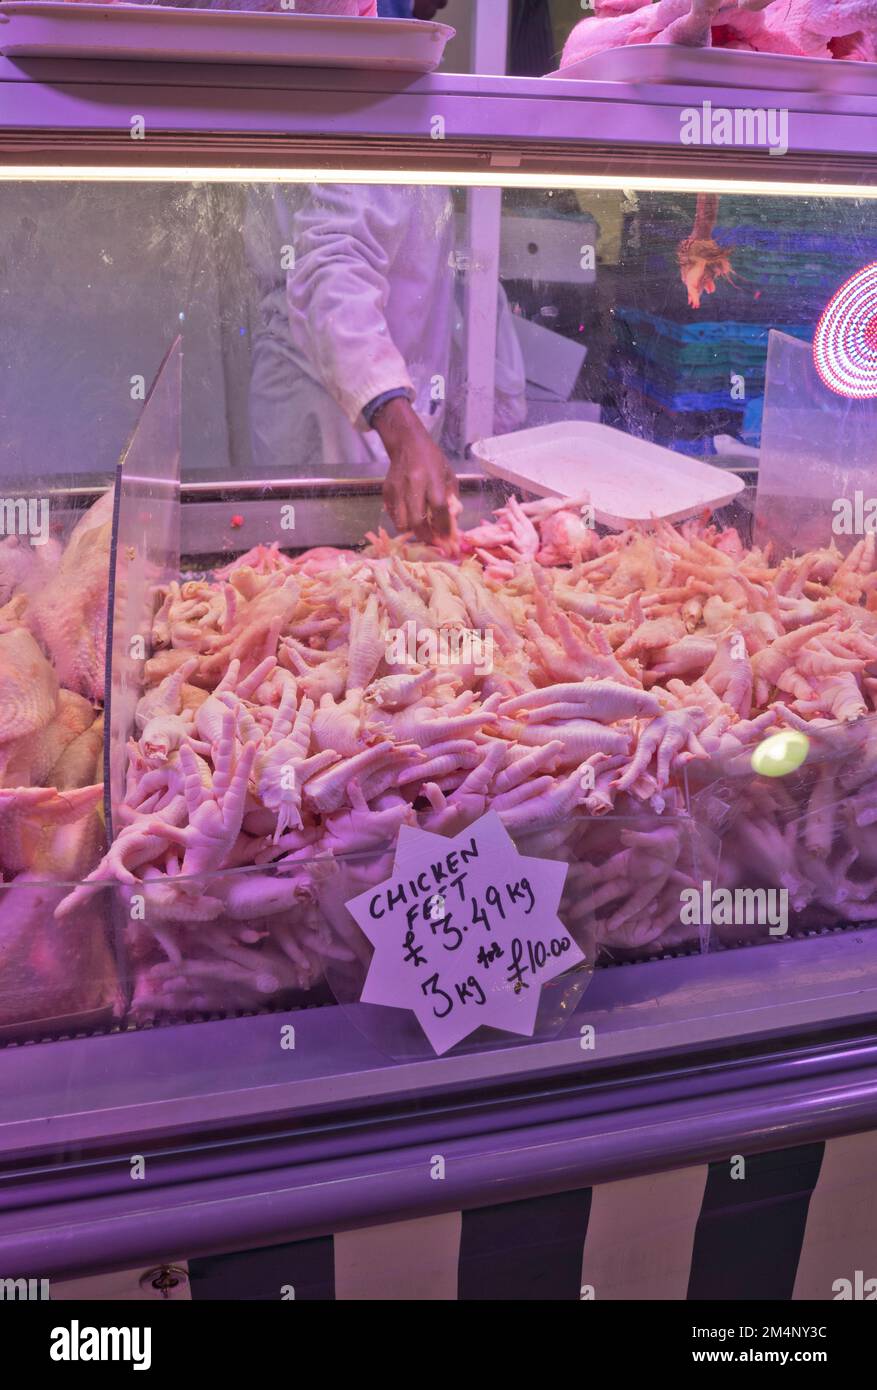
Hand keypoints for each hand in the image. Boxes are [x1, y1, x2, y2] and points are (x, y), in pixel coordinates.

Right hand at [375, 397, 458, 540]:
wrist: (407, 443)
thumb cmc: (432, 460)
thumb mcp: (448, 476)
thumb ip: (452, 500)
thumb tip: (452, 526)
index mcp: (432, 478)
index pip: (439, 509)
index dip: (444, 527)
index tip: (448, 539)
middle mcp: (412, 484)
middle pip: (417, 521)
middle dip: (426, 536)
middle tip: (433, 540)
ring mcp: (397, 489)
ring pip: (402, 523)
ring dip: (413, 531)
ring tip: (421, 529)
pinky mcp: (386, 492)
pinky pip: (393, 516)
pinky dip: (402, 521)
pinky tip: (410, 517)